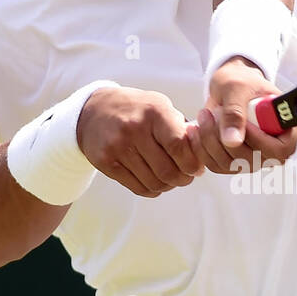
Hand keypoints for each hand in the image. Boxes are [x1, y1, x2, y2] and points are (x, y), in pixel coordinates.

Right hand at [76, 85, 205, 197]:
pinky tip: (155, 181)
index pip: (179, 146)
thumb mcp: (160, 105)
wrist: (94, 111)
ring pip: (154, 183)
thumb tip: (202, 153)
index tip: (196, 168)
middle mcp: (134, 128)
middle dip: (183, 179)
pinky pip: (138, 187)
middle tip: (186, 176)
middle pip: (168, 170)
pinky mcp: (105, 162)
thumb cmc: (136, 109)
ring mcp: (117, 147)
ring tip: (171, 178)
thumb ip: (181, 127)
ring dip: (168, 186)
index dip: (192, 163)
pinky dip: (152, 190)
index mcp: (154, 112)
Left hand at [187, 57, 296, 173]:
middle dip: (225, 138)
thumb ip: (235, 112)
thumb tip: (233, 140)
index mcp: (289, 128)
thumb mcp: (237, 88)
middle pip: (253, 160)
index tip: (240, 121)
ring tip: (204, 116)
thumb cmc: (241, 81)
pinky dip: (202, 149)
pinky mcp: (236, 161)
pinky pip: (217, 165)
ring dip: (210, 141)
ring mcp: (256, 157)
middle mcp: (275, 147)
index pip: (280, 150)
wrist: (229, 86)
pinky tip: (197, 129)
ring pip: (231, 165)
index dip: (258, 141)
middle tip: (211, 113)